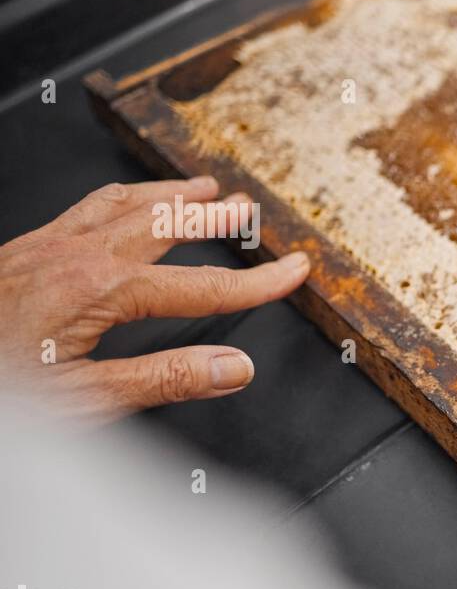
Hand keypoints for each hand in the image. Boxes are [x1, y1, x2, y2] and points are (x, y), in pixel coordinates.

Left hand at [0, 177, 309, 422]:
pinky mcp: (22, 250)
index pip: (201, 287)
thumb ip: (164, 379)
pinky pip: (85, 208)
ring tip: (203, 188)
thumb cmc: (0, 388)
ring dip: (170, 195)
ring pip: (122, 204)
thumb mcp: (84, 400)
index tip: (294, 272)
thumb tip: (235, 367)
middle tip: (254, 214)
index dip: (255, 282)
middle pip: (164, 224)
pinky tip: (122, 206)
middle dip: (216, 218)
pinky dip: (121, 199)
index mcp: (99, 292)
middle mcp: (74, 256)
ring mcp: (45, 247)